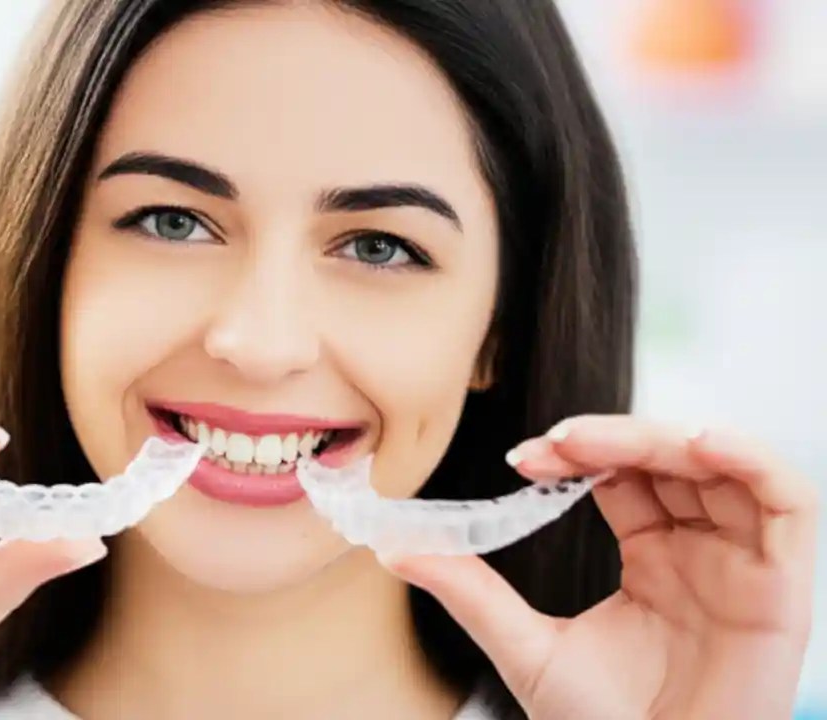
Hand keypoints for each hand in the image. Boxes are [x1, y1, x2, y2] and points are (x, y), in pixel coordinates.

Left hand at [382, 415, 816, 719]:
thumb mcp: (527, 649)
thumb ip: (470, 592)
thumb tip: (395, 548)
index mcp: (652, 558)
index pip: (622, 475)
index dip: (579, 450)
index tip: (522, 458)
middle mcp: (701, 552)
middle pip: (669, 460)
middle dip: (611, 437)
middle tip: (553, 442)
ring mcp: (743, 565)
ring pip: (723, 466)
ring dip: (667, 437)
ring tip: (600, 440)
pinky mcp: (783, 588)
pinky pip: (790, 503)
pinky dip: (751, 461)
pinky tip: (700, 444)